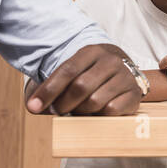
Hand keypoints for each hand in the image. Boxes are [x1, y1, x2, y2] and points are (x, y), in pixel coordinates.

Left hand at [26, 44, 141, 115]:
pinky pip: (111, 111)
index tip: (33, 107)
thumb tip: (33, 107)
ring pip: (95, 101)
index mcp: (91, 51)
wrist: (123, 71)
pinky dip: (99, 116)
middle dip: (63, 103)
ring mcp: (125, 77)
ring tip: (78, 110)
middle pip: (80, 87)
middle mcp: (110, 61)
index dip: (48, 91)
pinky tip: (96, 112)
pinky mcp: (134, 93)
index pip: (66, 71)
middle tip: (58, 110)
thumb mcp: (73, 72)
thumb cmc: (91, 75)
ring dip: (81, 111)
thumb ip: (52, 87)